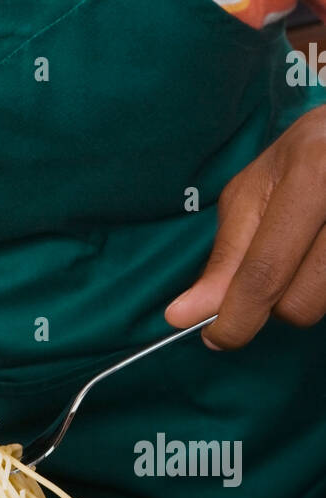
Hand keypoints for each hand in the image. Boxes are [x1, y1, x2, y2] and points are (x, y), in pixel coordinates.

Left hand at [165, 105, 325, 348]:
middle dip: (273, 301)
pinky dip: (322, 285)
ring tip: (307, 247)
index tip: (216, 338)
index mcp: (312, 176)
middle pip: (298, 303)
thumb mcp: (254, 192)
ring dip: (303, 293)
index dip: (236, 317)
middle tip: (277, 258)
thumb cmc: (304, 159)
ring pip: (322, 306)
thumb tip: (186, 315)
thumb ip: (225, 255)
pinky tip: (323, 254)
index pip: (265, 272)